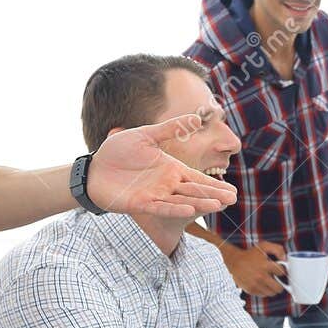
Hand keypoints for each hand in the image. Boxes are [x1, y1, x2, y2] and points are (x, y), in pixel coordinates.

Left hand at [87, 114, 237, 218]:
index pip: (197, 177)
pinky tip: (190, 210)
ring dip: (199, 203)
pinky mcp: (141, 204)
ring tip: (217, 205)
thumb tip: (197, 117)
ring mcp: (155, 194)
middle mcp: (166, 184)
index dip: (214, 184)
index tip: (232, 190)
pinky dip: (175, 208)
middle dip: (213, 195)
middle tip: (233, 199)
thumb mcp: (145, 135)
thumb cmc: (117, 152)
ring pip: (181, 200)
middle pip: (194, 191)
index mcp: (170, 168)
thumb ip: (169, 129)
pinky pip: (161, 207)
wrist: (94, 167)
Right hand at [224, 240, 287, 297]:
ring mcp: (256, 284)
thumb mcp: (264, 246)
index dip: (282, 271)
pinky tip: (263, 285)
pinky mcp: (251, 290)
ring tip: (270, 283)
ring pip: (272, 293)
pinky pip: (263, 295)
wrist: (234, 262)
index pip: (281, 272)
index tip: (279, 270)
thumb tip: (284, 258)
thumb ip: (277, 249)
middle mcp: (261, 276)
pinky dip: (265, 291)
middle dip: (281, 284)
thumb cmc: (250, 254)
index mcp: (265, 265)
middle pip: (279, 287)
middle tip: (278, 280)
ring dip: (273, 288)